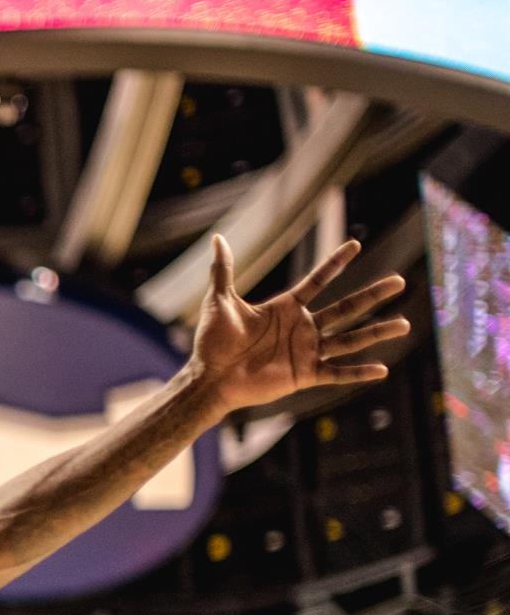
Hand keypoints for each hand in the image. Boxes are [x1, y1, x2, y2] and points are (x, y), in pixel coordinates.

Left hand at [190, 234, 410, 414]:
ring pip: (350, 339)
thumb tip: (217, 238)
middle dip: (373, 295)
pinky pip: (337, 373)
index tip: (355, 245)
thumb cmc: (212, 341)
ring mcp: (306, 352)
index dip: (335, 263)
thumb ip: (223, 270)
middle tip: (400, 281)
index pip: (318, 281)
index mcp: (286, 308)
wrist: (209, 377)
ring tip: (405, 323)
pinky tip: (382, 369)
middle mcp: (302, 328)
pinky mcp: (304, 375)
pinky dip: (358, 372)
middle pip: (346, 308)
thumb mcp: (219, 301)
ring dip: (377, 331)